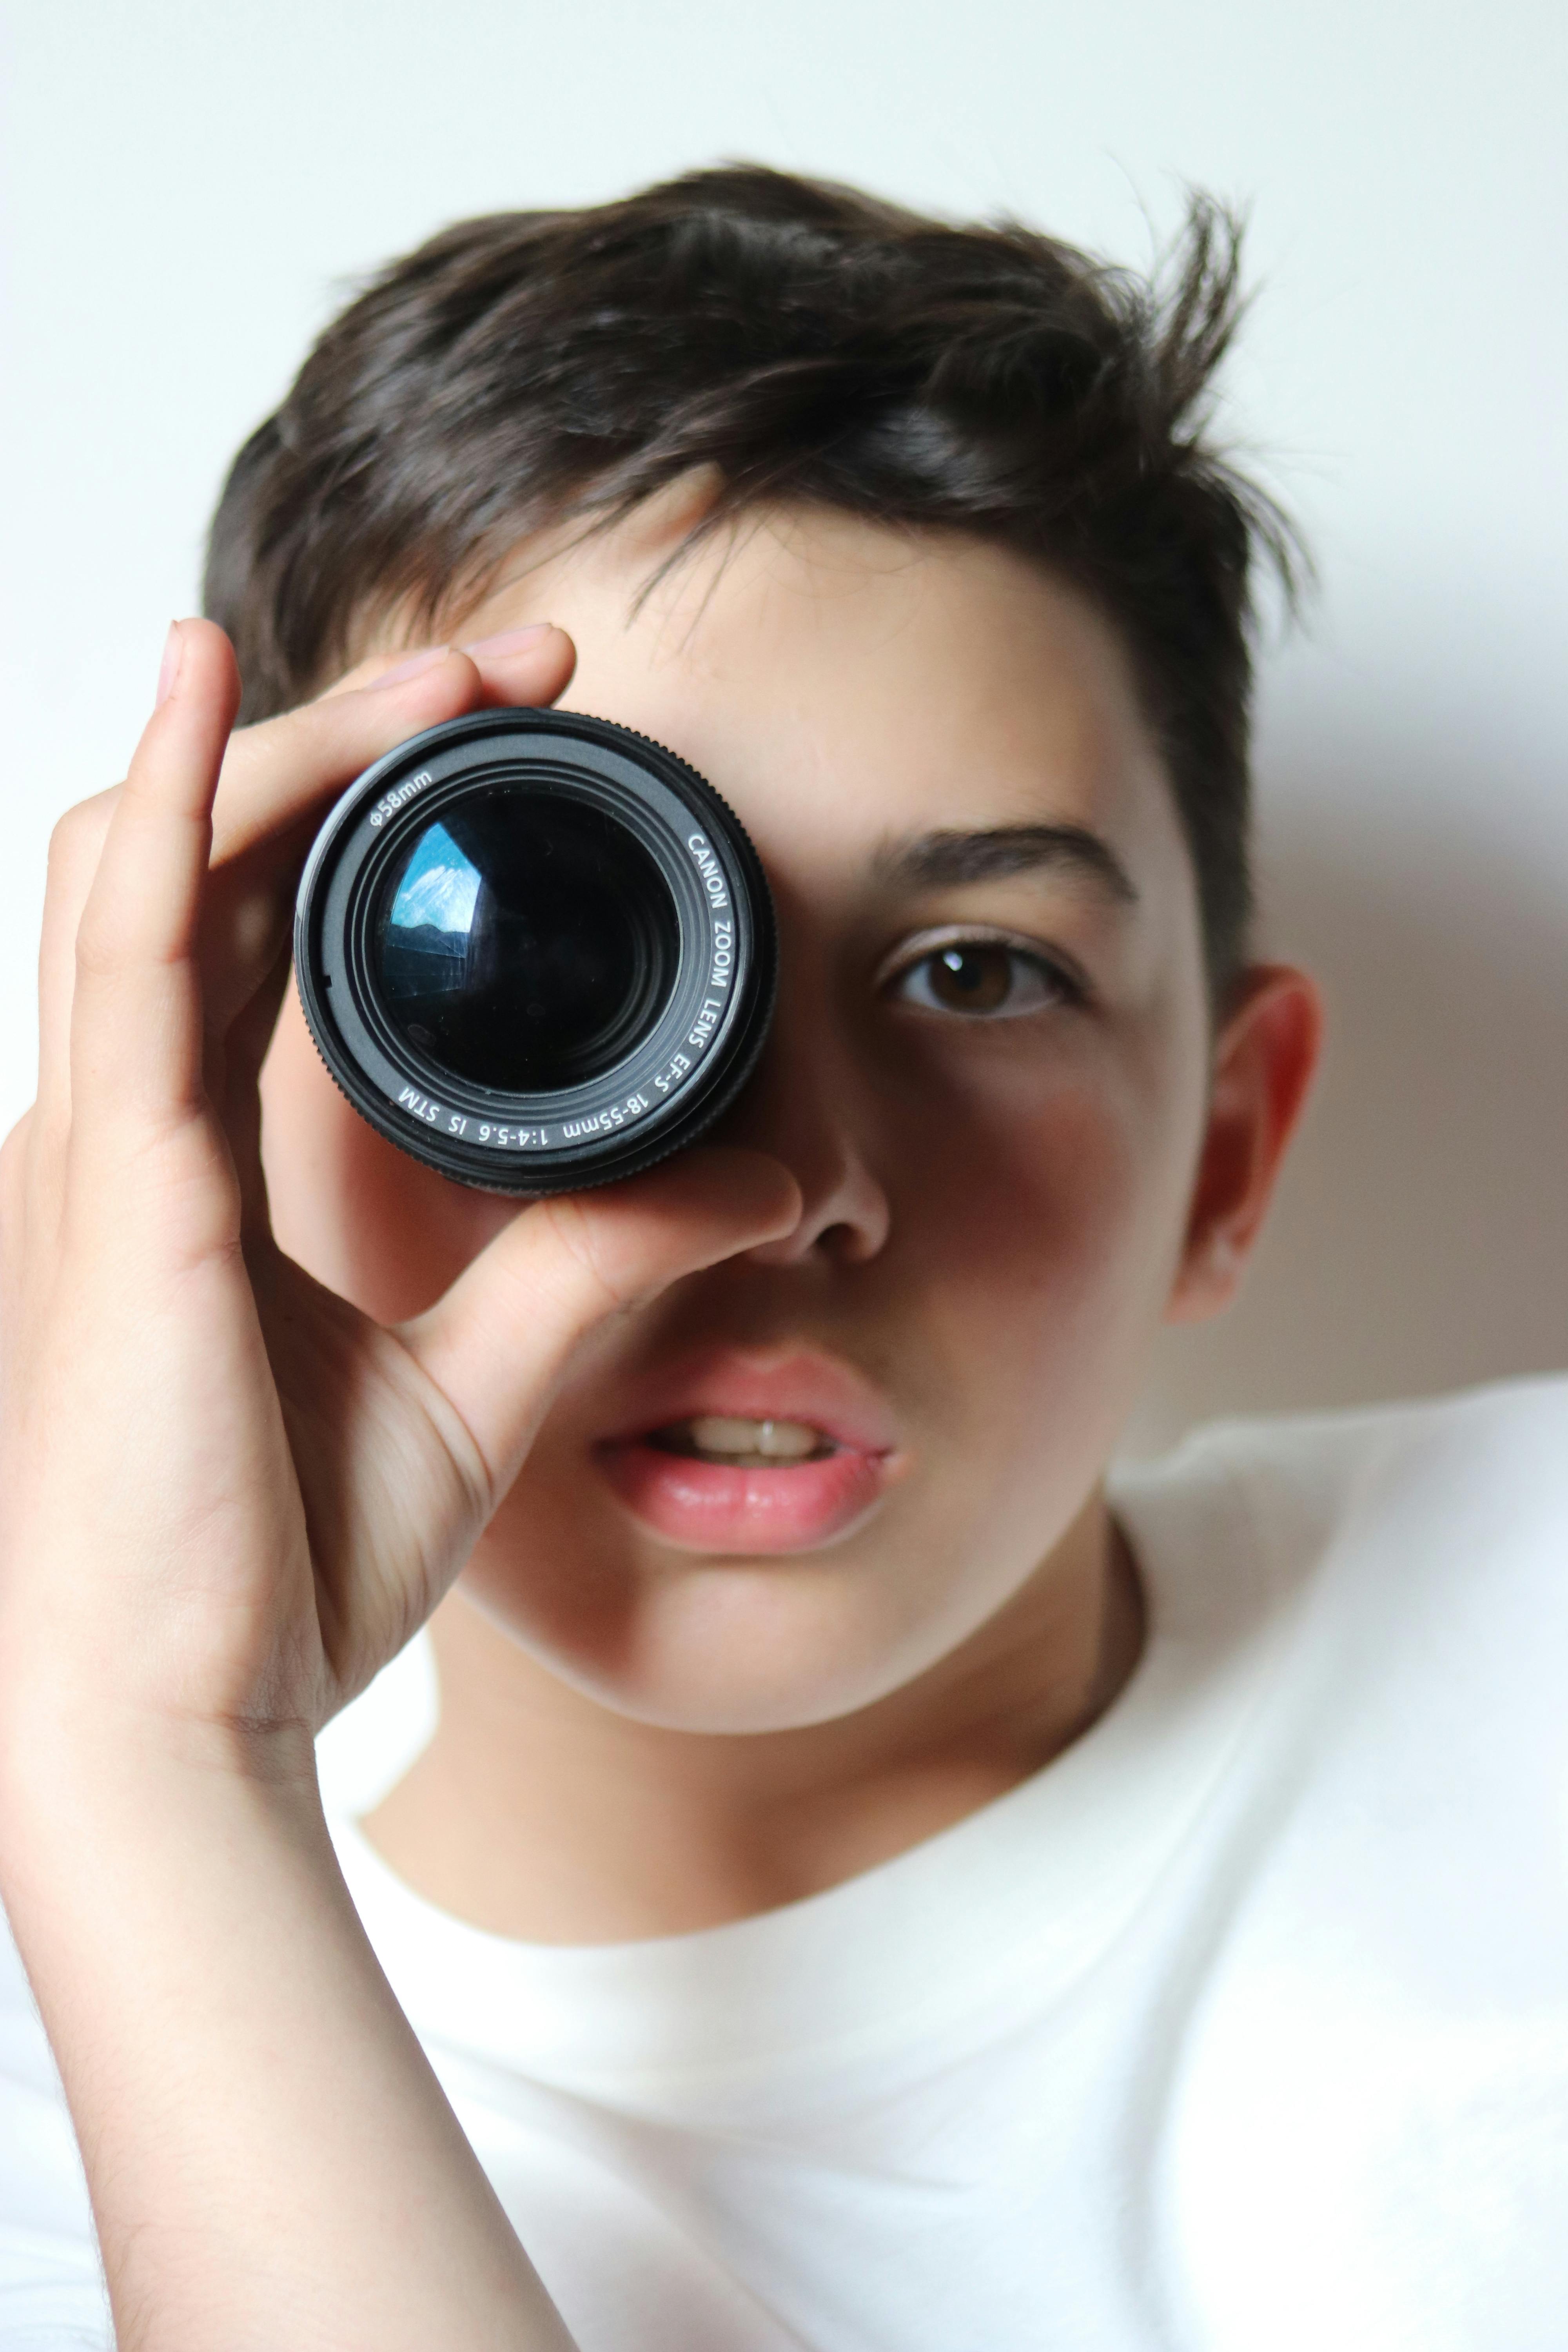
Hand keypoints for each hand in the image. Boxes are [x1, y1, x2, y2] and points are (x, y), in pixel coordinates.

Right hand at [0, 619, 798, 1781]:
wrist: (182, 1715)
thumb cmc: (278, 1565)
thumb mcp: (475, 1379)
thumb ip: (598, 1263)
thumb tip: (761, 1185)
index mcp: (200, 1163)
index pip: (269, 927)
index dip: (372, 815)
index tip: (518, 745)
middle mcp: (133, 1124)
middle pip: (228, 855)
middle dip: (366, 739)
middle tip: (521, 670)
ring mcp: (103, 1136)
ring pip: (167, 852)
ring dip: (302, 737)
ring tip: (446, 667)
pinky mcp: (108, 1169)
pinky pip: (125, 932)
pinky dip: (168, 793)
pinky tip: (207, 678)